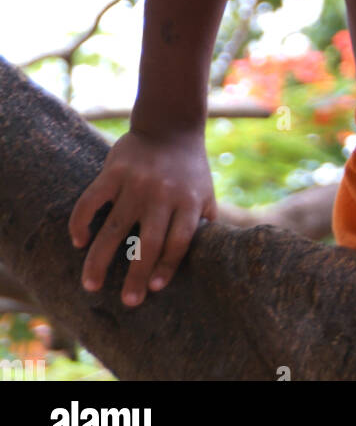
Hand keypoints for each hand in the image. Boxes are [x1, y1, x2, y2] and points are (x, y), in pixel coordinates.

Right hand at [68, 127, 216, 306]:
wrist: (170, 124)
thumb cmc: (189, 167)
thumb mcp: (204, 192)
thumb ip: (204, 223)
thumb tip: (206, 261)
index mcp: (188, 201)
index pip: (178, 243)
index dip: (166, 267)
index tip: (154, 288)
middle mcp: (163, 194)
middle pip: (148, 243)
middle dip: (136, 275)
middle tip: (127, 301)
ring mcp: (136, 183)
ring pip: (114, 229)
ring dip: (100, 260)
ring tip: (91, 285)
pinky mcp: (114, 172)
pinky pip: (92, 201)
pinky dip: (82, 222)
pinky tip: (79, 242)